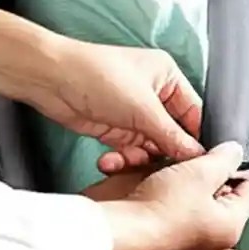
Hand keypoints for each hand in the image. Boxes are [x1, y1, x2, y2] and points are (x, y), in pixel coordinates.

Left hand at [44, 40, 204, 163]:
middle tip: (167, 173)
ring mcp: (133, 113)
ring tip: (133, 166)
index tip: (196, 164)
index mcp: (167, 77)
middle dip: (167, 153)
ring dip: (142, 159)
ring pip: (151, 146)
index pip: (193, 113)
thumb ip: (172, 136)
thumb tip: (196, 155)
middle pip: (172, 133)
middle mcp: (153, 94)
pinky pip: (130, 151)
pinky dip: (124, 160)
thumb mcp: (143, 108)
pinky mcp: (115, 129)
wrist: (52, 81)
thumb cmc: (97, 76)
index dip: (195, 139)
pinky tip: (112, 162)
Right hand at [125, 141, 248, 249]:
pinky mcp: (161, 225)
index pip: (246, 190)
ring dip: (178, 170)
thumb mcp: (203, 172)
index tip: (224, 149)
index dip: (237, 166)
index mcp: (230, 224)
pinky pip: (167, 195)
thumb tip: (236, 151)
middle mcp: (210, 232)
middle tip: (194, 151)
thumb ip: (225, 158)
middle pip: (216, 188)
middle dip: (204, 166)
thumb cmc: (167, 206)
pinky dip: (160, 180)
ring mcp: (185, 230)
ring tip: (169, 158)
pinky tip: (150, 169)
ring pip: (189, 189)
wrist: (124, 228)